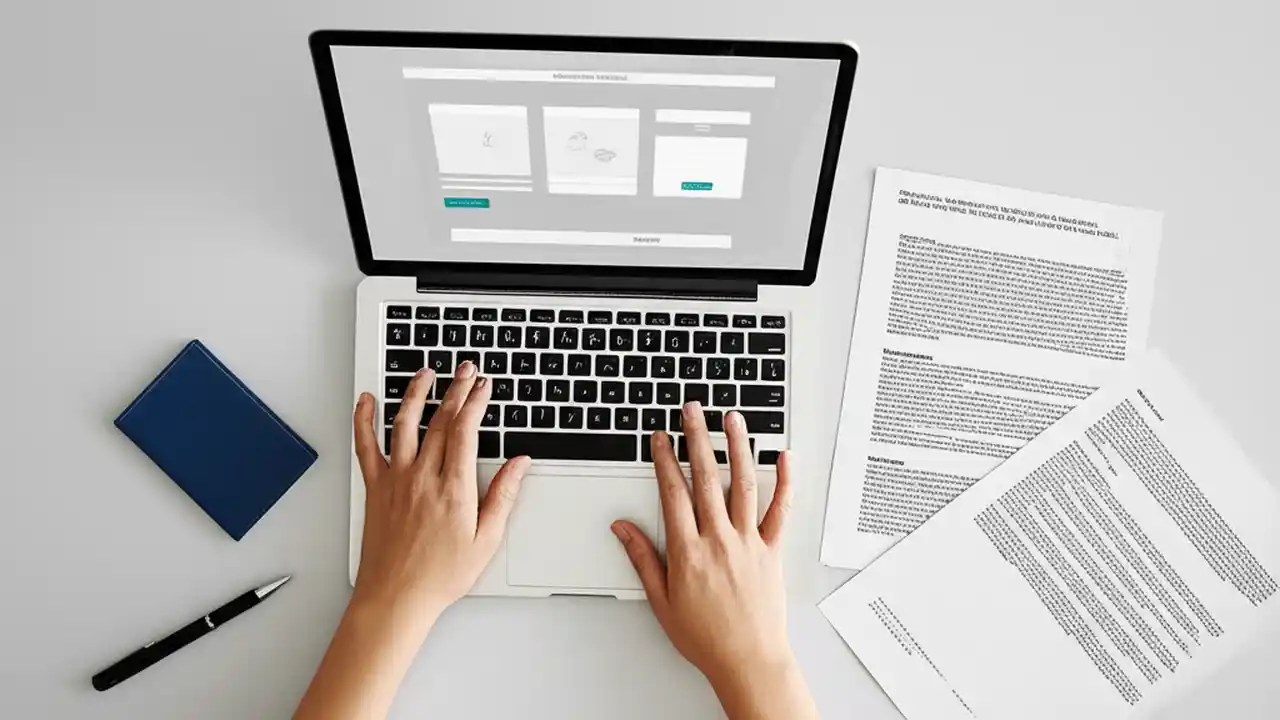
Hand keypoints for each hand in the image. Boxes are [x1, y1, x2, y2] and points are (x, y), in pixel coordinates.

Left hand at [296, 361, 529, 719]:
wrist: (396, 597)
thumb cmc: (440, 575)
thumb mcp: (487, 540)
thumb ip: (504, 496)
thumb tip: (520, 464)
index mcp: (454, 489)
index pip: (465, 431)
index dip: (476, 402)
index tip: (484, 386)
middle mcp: (422, 477)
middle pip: (439, 420)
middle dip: (456, 389)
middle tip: (466, 370)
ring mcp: (395, 479)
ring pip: (403, 423)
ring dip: (415, 393)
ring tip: (425, 372)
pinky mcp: (375, 488)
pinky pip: (365, 446)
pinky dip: (363, 420)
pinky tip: (366, 401)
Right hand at [612, 403, 814, 719]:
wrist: (748, 660)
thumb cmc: (705, 637)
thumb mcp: (661, 600)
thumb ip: (642, 558)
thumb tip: (622, 528)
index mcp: (687, 551)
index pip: (673, 493)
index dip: (665, 461)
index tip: (660, 437)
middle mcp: (719, 540)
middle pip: (705, 478)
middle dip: (697, 438)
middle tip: (692, 410)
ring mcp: (748, 542)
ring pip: (742, 484)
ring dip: (737, 447)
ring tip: (732, 418)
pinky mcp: (772, 550)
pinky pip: (780, 510)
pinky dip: (785, 481)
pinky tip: (784, 457)